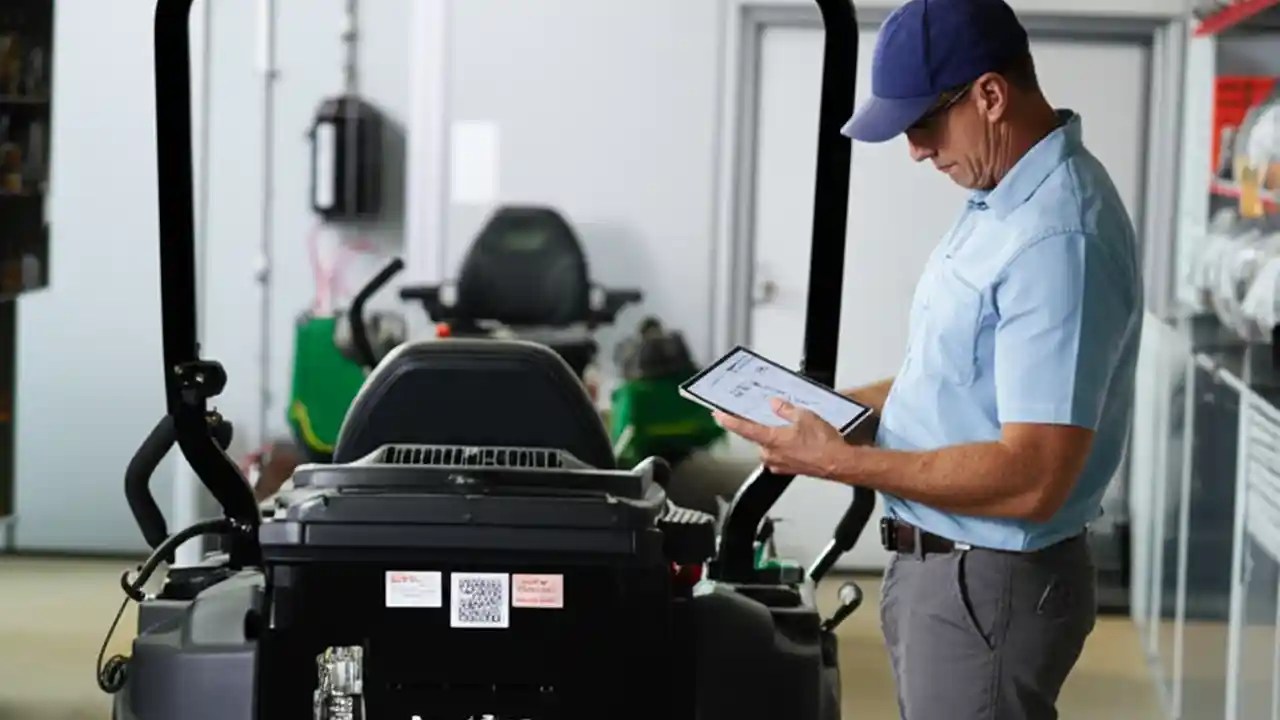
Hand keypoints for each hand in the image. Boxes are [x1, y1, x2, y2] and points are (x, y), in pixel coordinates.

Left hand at [713, 398, 846, 477]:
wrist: (839, 463)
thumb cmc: (824, 443)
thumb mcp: (804, 416)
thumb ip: (785, 409)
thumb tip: (776, 404)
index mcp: (771, 440)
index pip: (743, 428)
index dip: (728, 421)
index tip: (718, 415)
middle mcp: (770, 454)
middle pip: (756, 437)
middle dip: (760, 425)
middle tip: (768, 414)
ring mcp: (778, 464)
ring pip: (768, 446)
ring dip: (774, 436)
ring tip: (792, 428)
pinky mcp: (787, 469)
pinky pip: (778, 454)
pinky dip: (783, 446)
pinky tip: (796, 439)